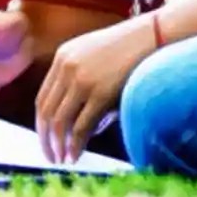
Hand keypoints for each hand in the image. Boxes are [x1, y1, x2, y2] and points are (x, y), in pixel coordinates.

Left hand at [35, 14, 157, 163]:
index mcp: (62, 57)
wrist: (154, 36)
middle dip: (45, 138)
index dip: (42, 123)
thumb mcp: (95, 59)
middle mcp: (67, 68)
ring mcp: (83, 80)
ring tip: (63, 160)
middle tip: (51, 156)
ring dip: (59, 145)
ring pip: (60, 121)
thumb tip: (75, 126)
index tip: (45, 140)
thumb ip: (80, 85)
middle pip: (46, 111)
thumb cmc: (129, 51)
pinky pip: (81, 126)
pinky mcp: (101, 93)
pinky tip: (76, 155)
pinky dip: (76, 145)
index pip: (42, 98)